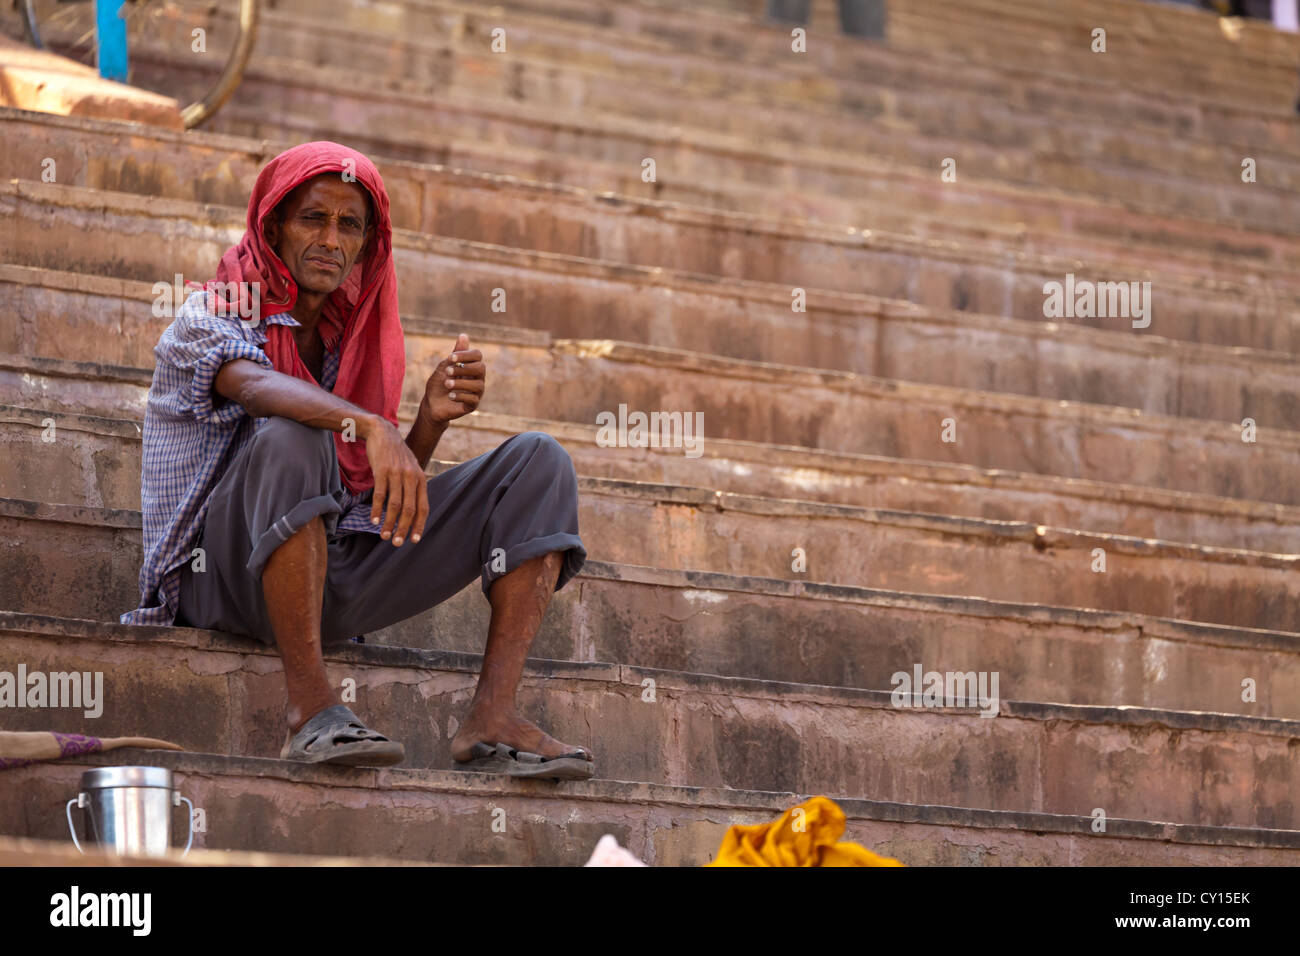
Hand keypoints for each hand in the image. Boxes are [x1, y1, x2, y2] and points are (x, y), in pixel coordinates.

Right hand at [360, 415, 428, 546]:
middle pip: (410, 509)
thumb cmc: (395, 455)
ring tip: (384, 536)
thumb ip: (413, 487)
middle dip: (404, 529)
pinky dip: (376, 510)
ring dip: (389, 523)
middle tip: (397, 543)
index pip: (423, 507)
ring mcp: (397, 474)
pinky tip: (373, 521)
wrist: (382, 432)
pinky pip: (379, 495)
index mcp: (420, 479)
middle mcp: (411, 477)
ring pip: (394, 505)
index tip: (414, 540)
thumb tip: (411, 510)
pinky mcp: (382, 471)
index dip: (419, 525)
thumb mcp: (410, 469)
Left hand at [421, 333, 484, 424]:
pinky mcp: (473, 405)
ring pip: (477, 384)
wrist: (431, 405)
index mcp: (471, 366)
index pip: (477, 355)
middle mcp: (477, 378)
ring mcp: (477, 392)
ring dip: (460, 383)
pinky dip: (461, 396)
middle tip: (447, 371)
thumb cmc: (438, 384)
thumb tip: (464, 335)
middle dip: (463, 368)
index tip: (450, 357)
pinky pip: (473, 399)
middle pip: (481, 368)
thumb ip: (455, 354)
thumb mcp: (444, 367)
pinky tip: (450, 396)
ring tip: (446, 384)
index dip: (465, 354)